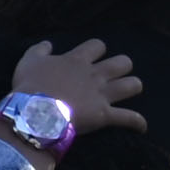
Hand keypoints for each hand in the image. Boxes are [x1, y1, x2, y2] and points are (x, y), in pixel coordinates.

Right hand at [0, 41, 147, 168]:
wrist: (34, 113)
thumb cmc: (29, 86)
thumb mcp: (28, 62)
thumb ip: (39, 50)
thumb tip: (48, 43)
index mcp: (77, 60)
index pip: (97, 46)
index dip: (98, 50)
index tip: (92, 56)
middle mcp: (95, 75)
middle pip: (122, 63)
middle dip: (122, 67)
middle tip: (113, 75)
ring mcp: (102, 94)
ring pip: (132, 85)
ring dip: (132, 87)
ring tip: (128, 92)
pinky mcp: (105, 115)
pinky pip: (129, 118)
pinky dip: (137, 122)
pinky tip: (141, 126)